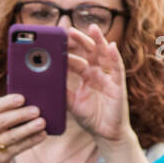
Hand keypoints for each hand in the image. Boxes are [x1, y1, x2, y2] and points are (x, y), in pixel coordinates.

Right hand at [0, 94, 44, 162]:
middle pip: (1, 121)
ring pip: (11, 136)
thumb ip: (1, 115)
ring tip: (42, 122)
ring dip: (28, 128)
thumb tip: (28, 103)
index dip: (7, 102)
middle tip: (36, 110)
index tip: (22, 98)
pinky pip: (17, 148)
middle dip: (20, 115)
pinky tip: (42, 135)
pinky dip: (31, 141)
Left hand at [65, 24, 130, 142]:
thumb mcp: (71, 104)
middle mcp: (98, 74)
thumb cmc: (91, 119)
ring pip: (104, 55)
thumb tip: (44, 82)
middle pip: (90, 52)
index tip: (55, 43)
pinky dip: (115, 56)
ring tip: (93, 28)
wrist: (106, 135)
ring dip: (99, 41)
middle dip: (81, 40)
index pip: (76, 60)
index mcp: (86, 77)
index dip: (66, 52)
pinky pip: (118, 68)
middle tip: (69, 30)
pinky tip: (111, 46)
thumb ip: (62, 92)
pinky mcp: (119, 85)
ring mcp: (109, 78)